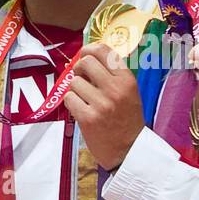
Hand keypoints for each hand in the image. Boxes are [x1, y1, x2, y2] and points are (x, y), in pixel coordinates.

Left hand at [64, 42, 143, 170]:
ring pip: (74, 82)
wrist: (129, 151)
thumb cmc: (127, 120)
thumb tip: (86, 57)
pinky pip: (69, 98)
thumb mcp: (129, 93)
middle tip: (82, 79)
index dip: (89, 49)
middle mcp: (115, 89)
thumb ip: (112, 75)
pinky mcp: (88, 118)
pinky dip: (72, 103)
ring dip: (76, 90)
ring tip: (85, 100)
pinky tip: (81, 110)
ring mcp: (101, 104)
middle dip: (79, 69)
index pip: (103, 50)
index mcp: (127, 80)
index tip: (84, 55)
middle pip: (85, 62)